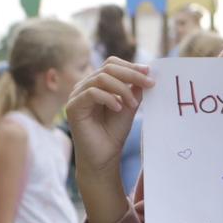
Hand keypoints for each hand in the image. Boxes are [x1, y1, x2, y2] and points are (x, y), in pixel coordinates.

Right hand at [65, 59, 151, 191]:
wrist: (104, 157)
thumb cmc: (114, 133)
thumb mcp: (129, 107)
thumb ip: (134, 90)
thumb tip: (146, 73)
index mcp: (97, 84)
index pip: (111, 64)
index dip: (130, 66)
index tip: (149, 73)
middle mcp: (85, 86)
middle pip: (107, 68)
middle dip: (131, 74)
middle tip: (149, 84)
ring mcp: (77, 95)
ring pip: (100, 78)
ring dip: (122, 89)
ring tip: (133, 104)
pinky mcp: (72, 107)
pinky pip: (91, 93)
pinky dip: (108, 98)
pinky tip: (118, 108)